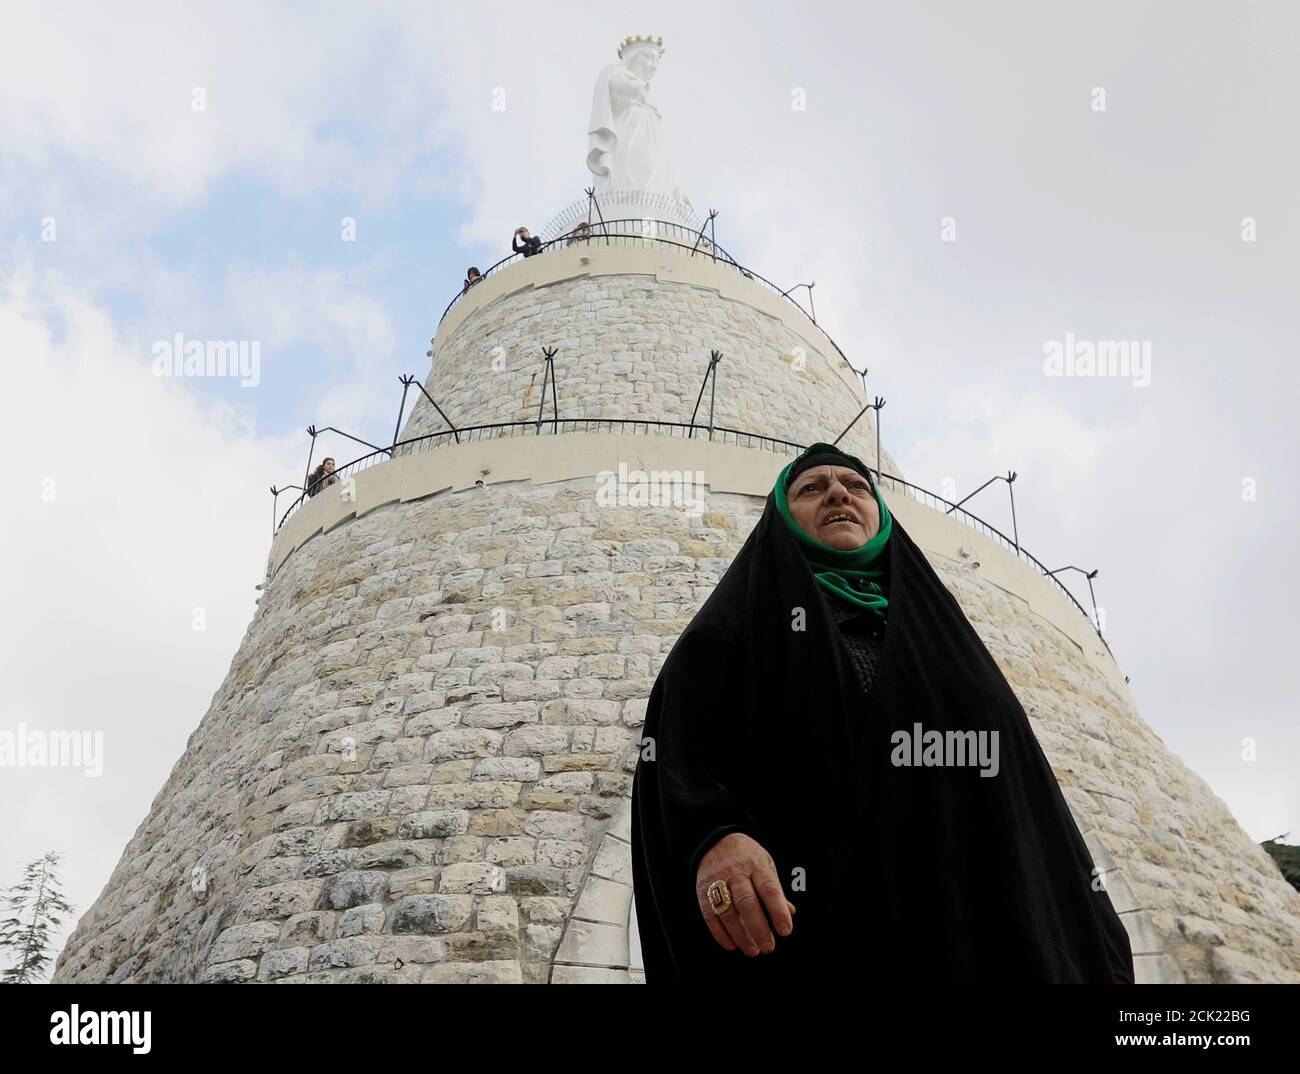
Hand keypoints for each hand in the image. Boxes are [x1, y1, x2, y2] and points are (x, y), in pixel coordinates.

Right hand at [695, 832, 795, 955]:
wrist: (716, 840)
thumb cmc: (747, 857)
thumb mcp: (766, 865)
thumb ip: (775, 890)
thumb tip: (790, 913)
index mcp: (756, 865)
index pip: (769, 890)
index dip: (778, 911)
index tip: (785, 931)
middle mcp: (736, 873)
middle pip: (747, 903)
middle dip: (758, 928)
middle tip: (768, 947)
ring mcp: (717, 881)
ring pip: (727, 912)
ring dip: (740, 935)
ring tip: (752, 950)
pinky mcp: (702, 891)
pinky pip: (710, 915)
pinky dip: (720, 934)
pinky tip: (732, 945)